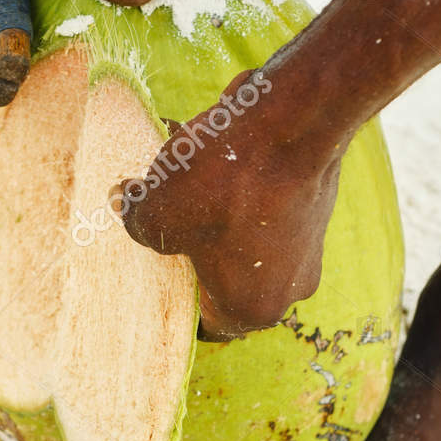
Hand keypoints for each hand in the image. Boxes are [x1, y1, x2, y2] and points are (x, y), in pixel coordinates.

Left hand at [120, 69, 343, 339]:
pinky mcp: (316, 206)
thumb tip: (124, 203)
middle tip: (161, 221)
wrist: (293, 118)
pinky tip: (210, 152)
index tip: (151, 274)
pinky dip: (240, 188)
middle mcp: (289, 287)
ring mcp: (309, 247)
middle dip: (190, 248)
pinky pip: (267, 208)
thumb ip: (135, 219)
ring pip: (245, 239)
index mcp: (250, 307)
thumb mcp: (157, 208)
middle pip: (225, 278)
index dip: (173, 299)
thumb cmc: (226, 180)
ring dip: (213, 213)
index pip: (205, 323)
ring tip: (179, 176)